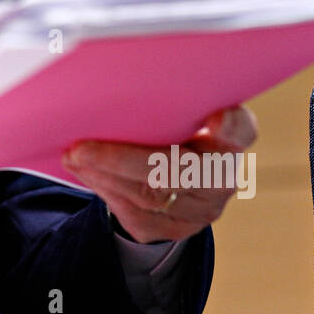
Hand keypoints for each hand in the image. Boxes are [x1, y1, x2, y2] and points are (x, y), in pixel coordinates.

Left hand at [61, 105, 257, 244]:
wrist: (177, 182)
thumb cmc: (173, 130)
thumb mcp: (180, 114)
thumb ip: (165, 101)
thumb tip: (107, 83)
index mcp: (230, 140)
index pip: (241, 131)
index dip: (233, 126)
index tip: (218, 116)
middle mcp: (222, 178)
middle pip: (179, 170)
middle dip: (124, 159)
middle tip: (79, 147)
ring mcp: (201, 210)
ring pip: (150, 195)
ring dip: (103, 174)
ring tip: (72, 155)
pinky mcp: (175, 229)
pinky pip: (136, 214)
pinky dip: (104, 188)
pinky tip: (82, 171)